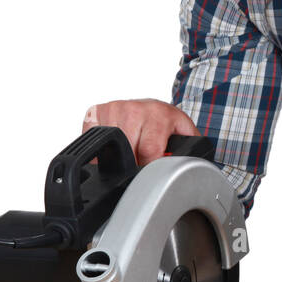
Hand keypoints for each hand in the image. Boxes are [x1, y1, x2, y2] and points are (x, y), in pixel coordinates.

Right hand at [82, 98, 198, 165]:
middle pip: (126, 152)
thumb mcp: (186, 136)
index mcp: (159, 115)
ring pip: (108, 148)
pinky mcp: (96, 111)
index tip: (150, 174)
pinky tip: (116, 142)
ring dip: (117, 156)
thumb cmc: (169, 124)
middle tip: (141, 160)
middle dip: (133, 163)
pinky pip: (92, 139)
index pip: (148, 151)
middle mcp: (135, 108)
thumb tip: (188, 170)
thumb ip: (189, 153)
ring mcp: (114, 108)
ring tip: (131, 149)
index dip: (148, 168)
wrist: (157, 108)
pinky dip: (101, 148)